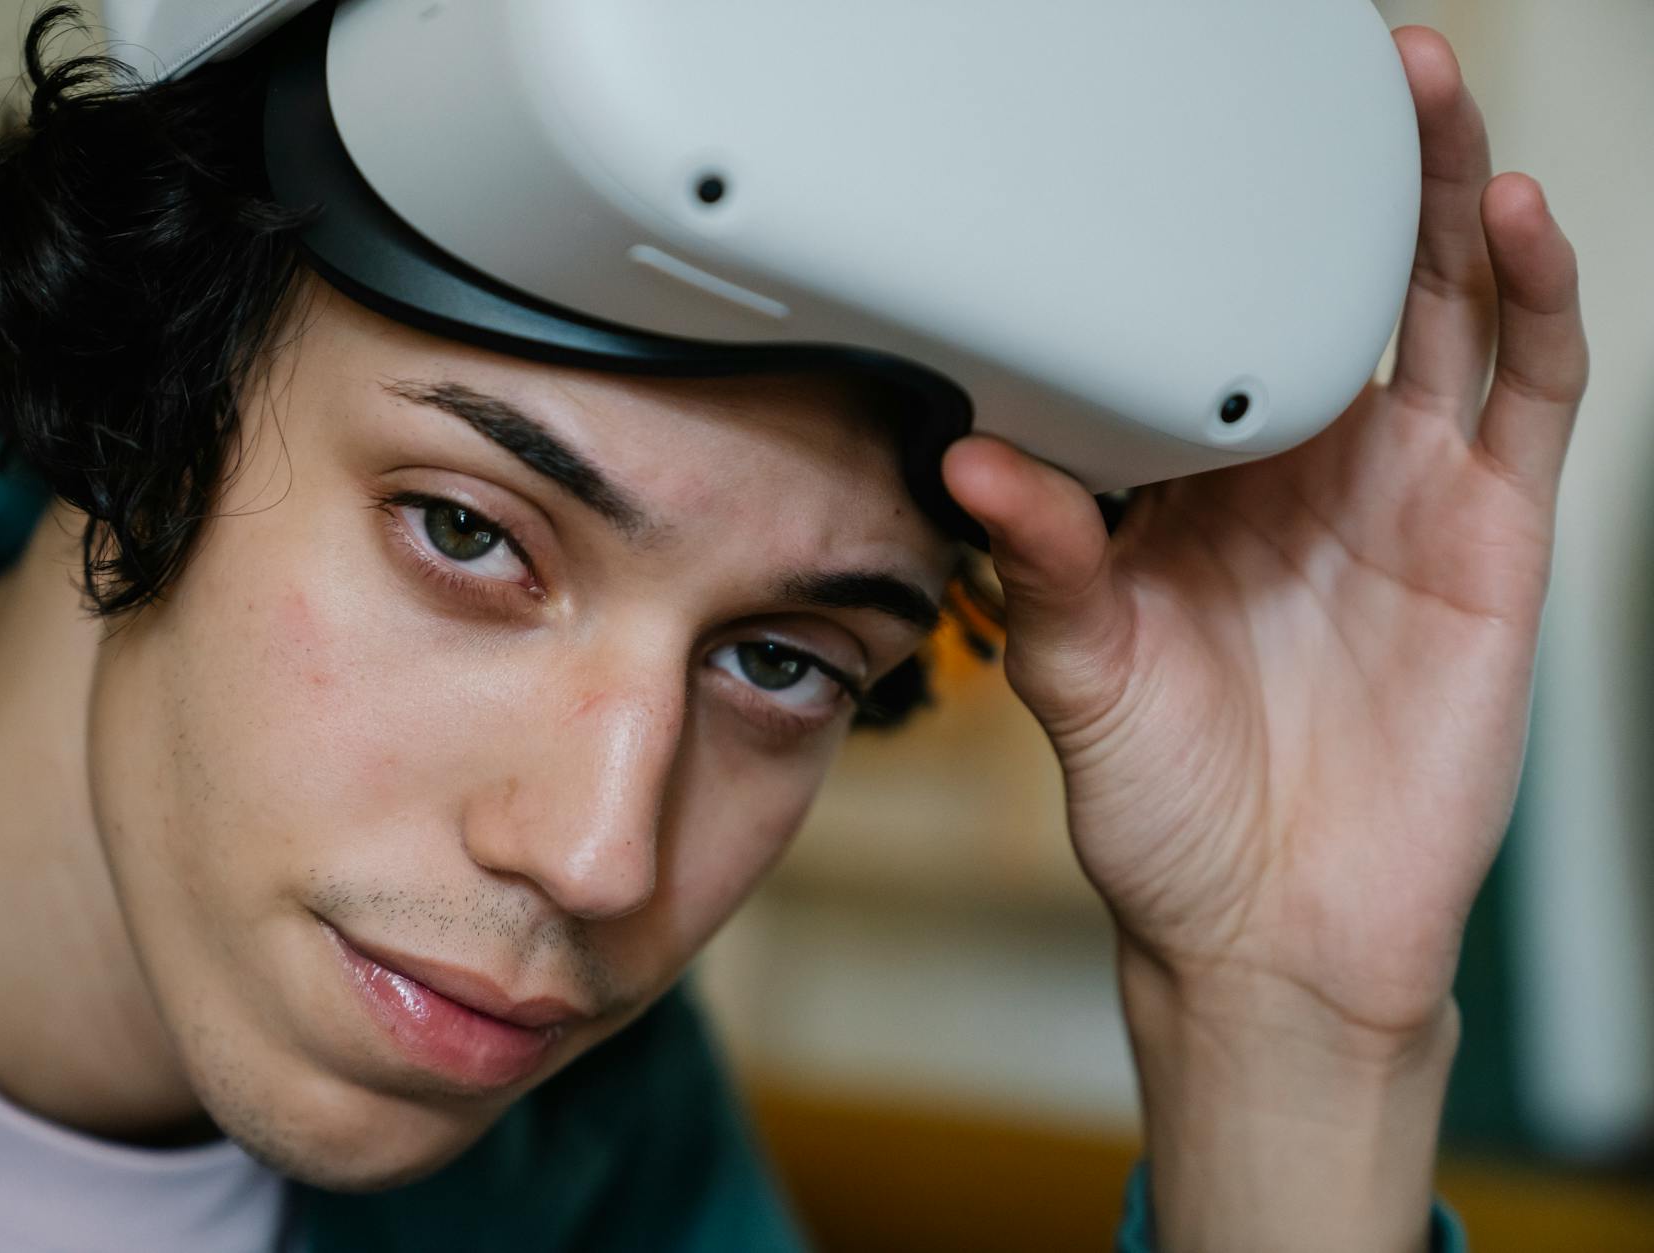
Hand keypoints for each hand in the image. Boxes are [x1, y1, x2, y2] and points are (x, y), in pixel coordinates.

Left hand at [942, 26, 1587, 1251]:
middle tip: (1331, 63)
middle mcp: (1304, 471)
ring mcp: (1406, 492)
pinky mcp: (1491, 534)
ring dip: (1438, 197)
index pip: (1209, 323)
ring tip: (1421, 89)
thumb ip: (1041, 561)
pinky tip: (1507, 218)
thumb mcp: (1079, 675)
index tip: (1176, 132)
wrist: (1270, 926)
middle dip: (1340, 173)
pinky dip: (1528, 301)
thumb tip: (969, 457)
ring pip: (1439, 309)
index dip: (1209, 229)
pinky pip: (1528, 393)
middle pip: (1336, 284)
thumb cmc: (1166, 810)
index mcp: (1196, 486)